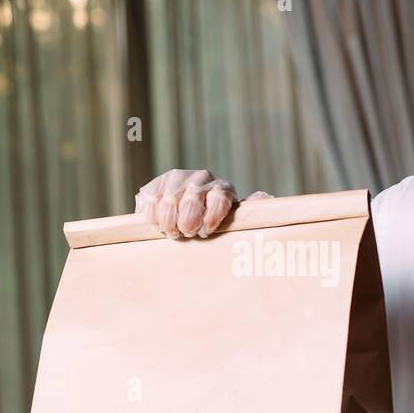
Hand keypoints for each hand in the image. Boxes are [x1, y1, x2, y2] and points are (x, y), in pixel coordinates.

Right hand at [134, 168, 271, 238]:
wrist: (189, 218)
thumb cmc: (216, 225)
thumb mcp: (236, 221)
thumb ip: (252, 210)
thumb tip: (265, 197)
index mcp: (222, 189)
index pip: (218, 197)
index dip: (210, 217)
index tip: (205, 231)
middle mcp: (200, 179)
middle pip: (190, 199)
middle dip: (187, 222)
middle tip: (188, 232)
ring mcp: (176, 180)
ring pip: (168, 201)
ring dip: (169, 221)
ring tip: (174, 231)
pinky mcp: (154, 186)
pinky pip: (149, 200)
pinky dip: (152, 215)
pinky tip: (159, 222)